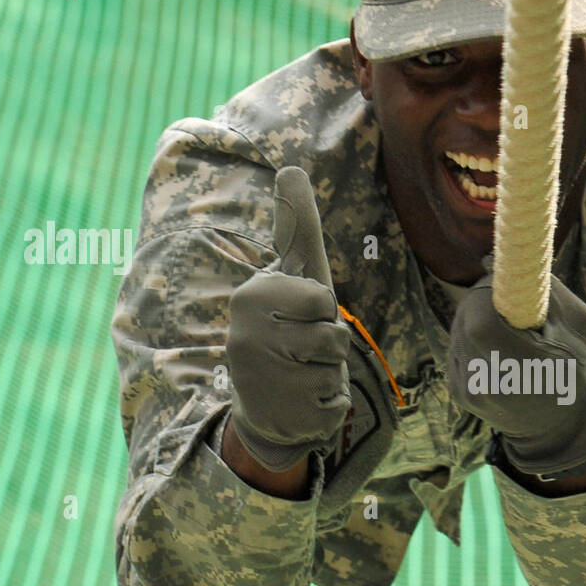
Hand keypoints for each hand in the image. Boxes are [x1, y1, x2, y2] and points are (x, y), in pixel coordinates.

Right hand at [226, 167, 351, 471]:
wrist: (266, 406)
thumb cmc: (288, 328)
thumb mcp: (293, 277)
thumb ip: (295, 228)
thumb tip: (291, 168)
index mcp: (250, 298)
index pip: (322, 300)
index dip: (323, 310)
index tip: (299, 316)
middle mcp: (247, 339)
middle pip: (336, 336)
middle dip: (332, 344)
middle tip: (304, 349)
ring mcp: (263, 383)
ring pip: (338, 371)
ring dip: (332, 374)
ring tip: (304, 374)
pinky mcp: (281, 418)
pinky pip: (337, 404)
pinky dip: (330, 405)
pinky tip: (303, 402)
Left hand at [447, 256, 585, 477]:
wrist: (559, 424)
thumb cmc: (574, 369)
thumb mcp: (577, 324)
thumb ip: (545, 289)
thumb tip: (509, 258)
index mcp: (520, 368)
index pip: (479, 319)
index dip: (486, 293)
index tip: (503, 286)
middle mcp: (487, 383)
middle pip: (465, 320)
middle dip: (482, 301)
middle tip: (505, 299)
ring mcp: (468, 391)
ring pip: (458, 331)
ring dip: (477, 319)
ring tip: (507, 329)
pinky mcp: (458, 393)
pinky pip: (458, 348)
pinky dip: (472, 339)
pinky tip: (497, 350)